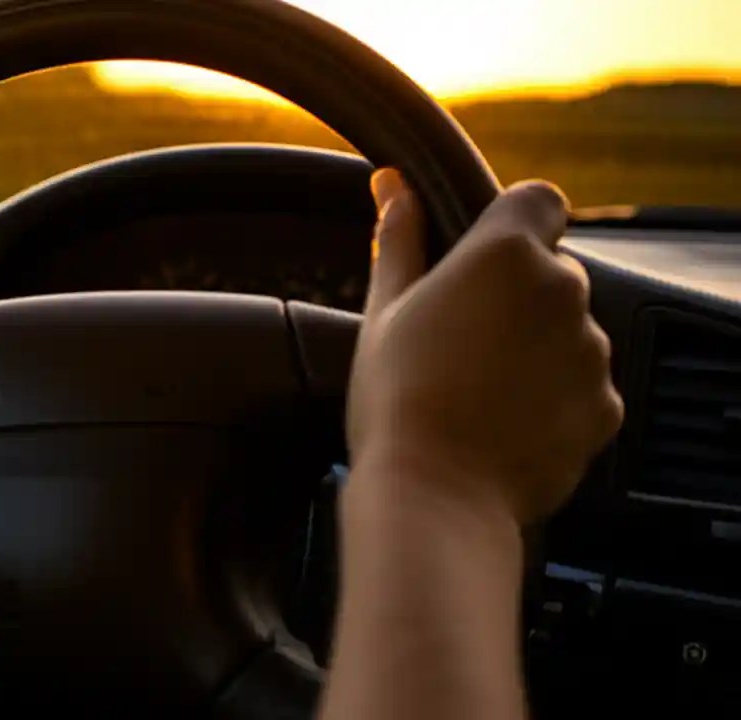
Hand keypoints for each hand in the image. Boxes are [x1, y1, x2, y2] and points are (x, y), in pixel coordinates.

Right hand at [347, 170, 622, 524]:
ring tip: (477, 390)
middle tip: (460, 339)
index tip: (481, 259)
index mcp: (505, 254)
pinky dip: (554, 397)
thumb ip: (400, 240)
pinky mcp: (605, 405)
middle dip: (517, 295)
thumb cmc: (397, 399)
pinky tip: (503, 423)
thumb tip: (392, 184)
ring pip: (569, 330)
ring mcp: (592, 351)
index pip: (538, 200)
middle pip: (552, 271)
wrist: (434, 495)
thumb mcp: (386, 311)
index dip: (513, 222)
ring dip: (536, 347)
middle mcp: (563, 290)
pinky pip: (583, 385)